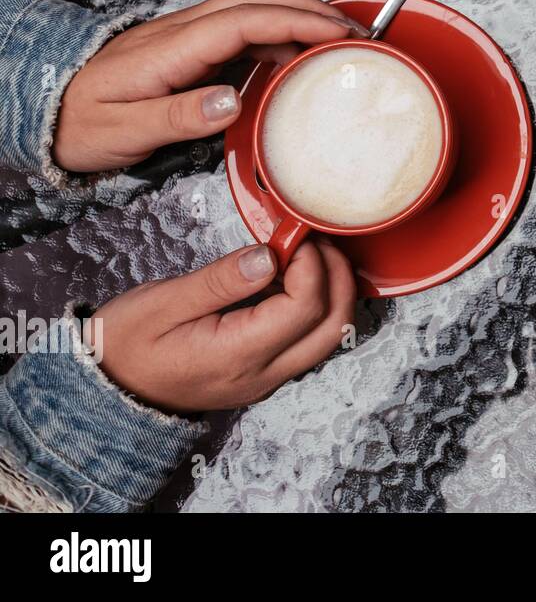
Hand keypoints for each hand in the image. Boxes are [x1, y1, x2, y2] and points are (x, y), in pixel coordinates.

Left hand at [53, 0, 368, 172]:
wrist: (48, 111)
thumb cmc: (82, 123)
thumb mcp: (123, 130)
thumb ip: (178, 116)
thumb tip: (232, 100)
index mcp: (170, 49)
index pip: (246, 20)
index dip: (296, 22)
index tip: (335, 34)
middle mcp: (182, 32)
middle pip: (258, 1)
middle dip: (311, 8)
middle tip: (354, 32)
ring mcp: (188, 36)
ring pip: (254, 8)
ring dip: (299, 16)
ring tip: (336, 42)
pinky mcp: (191, 47)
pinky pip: (245, 29)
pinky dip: (281, 35)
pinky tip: (296, 58)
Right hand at [90, 239, 355, 412]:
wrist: (105, 392)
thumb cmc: (123, 346)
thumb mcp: (161, 303)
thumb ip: (220, 280)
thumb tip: (269, 255)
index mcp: (237, 356)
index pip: (305, 308)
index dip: (312, 264)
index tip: (293, 235)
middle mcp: (263, 374)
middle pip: (333, 326)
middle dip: (337, 276)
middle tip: (316, 239)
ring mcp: (267, 379)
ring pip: (328, 337)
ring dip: (333, 292)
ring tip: (310, 254)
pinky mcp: (265, 375)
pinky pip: (310, 342)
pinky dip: (318, 308)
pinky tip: (296, 279)